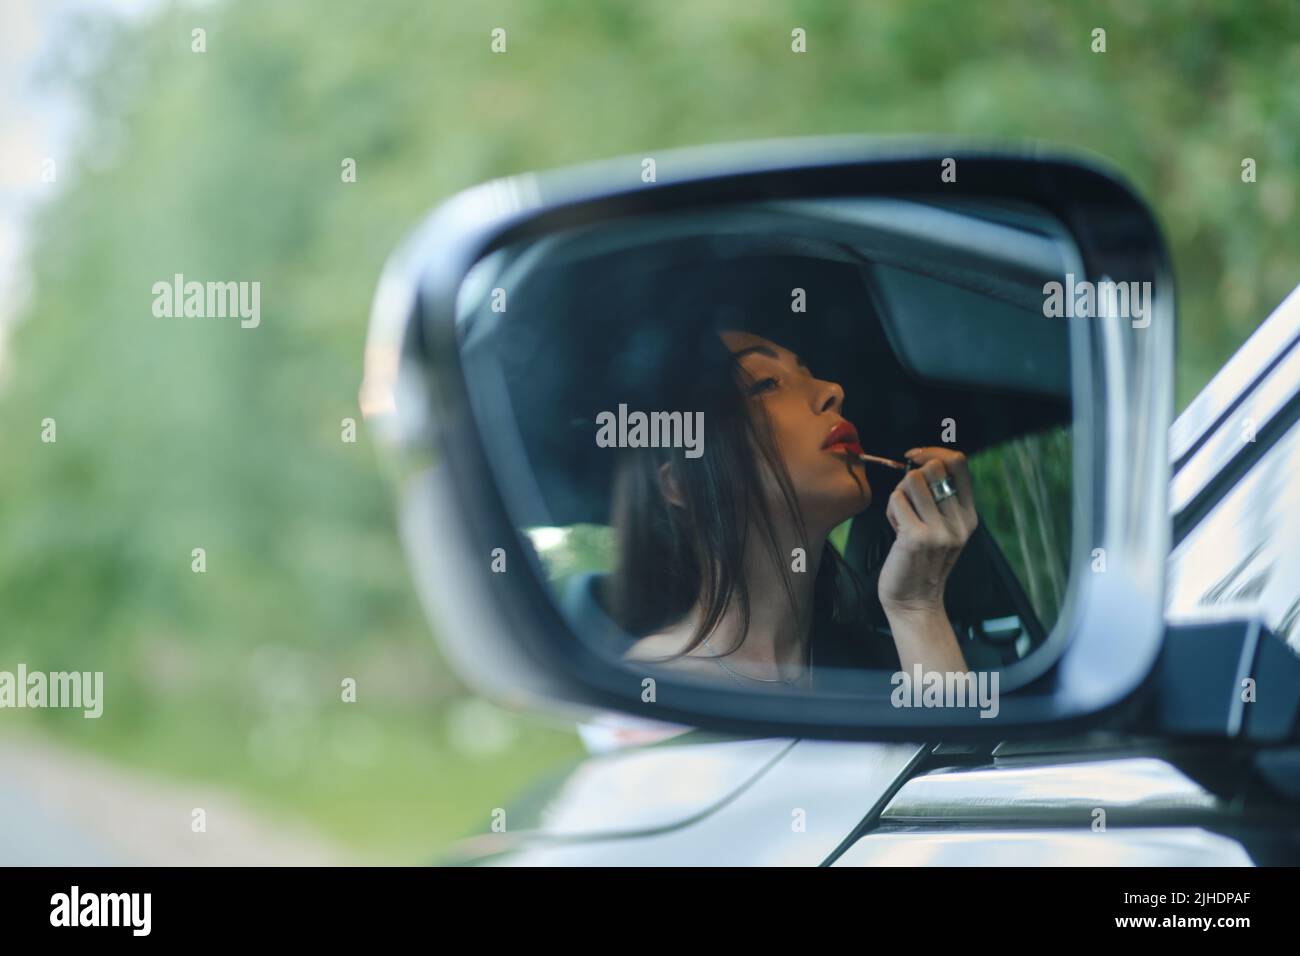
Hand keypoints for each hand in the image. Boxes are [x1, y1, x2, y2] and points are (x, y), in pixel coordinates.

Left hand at [878, 446, 977, 616]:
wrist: (915, 602)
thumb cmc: (921, 561)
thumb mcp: (943, 528)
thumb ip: (940, 498)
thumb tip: (923, 462)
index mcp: (969, 514)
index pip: (959, 462)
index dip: (933, 451)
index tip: (914, 456)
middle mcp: (960, 521)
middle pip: (933, 467)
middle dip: (911, 477)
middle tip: (907, 502)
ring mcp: (941, 530)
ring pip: (912, 480)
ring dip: (899, 495)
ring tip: (902, 517)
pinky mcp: (917, 537)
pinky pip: (896, 500)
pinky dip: (890, 510)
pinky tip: (896, 529)